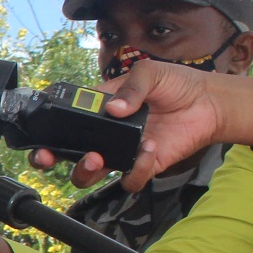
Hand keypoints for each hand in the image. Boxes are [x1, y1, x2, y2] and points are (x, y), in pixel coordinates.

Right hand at [36, 63, 252, 191]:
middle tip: (49, 157)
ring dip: (85, 171)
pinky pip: (129, 179)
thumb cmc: (177, 83)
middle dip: (50, 159)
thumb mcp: (149, 73)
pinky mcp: (143, 165)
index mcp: (98, 110)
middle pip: (66, 155)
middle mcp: (104, 134)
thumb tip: (113, 109)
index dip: (48, 131)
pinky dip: (136, 169)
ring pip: (89, 174)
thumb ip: (130, 87)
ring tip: (97, 157)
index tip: (43, 134)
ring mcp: (122, 152)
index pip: (64, 123)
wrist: (210, 102)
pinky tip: (148, 149)